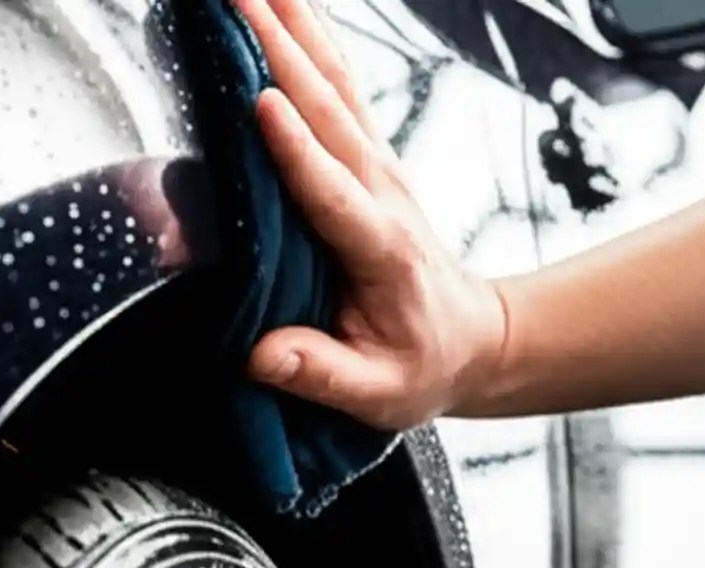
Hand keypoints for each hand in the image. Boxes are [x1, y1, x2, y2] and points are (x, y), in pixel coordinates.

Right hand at [234, 0, 508, 430]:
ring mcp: (376, 165)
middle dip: (279, 54)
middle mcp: (380, 191)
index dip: (296, 150)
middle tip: (231, 4)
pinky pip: (339, 84)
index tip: (261, 104)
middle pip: (327, 112)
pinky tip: (285, 5)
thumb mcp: (380, 392)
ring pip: (333, 83)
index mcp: (379, 248)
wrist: (472, 337)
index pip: (332, 191)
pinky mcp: (367, 155)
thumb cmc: (420, 363)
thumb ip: (324, 373)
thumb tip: (265, 356)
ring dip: (291, 28)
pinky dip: (311, 37)